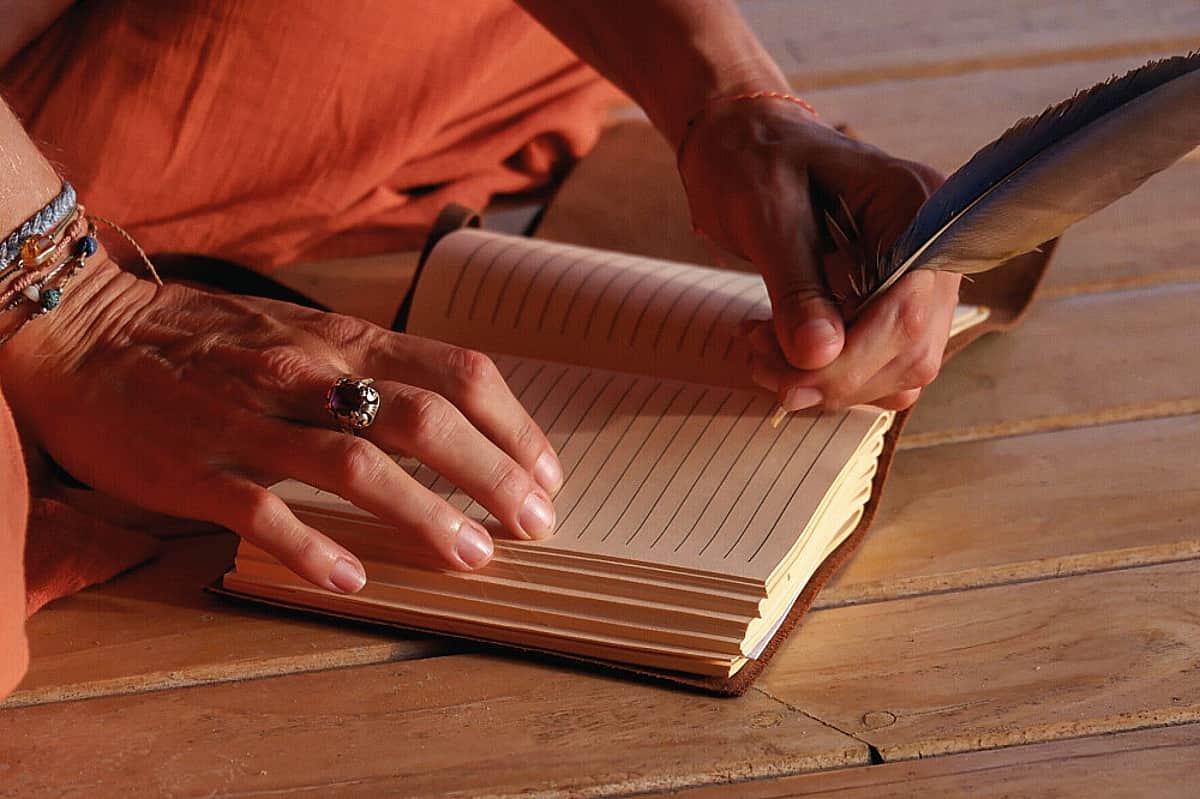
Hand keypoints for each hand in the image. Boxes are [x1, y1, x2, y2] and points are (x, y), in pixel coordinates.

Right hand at [0, 257, 562, 591]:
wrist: (85, 332)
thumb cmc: (211, 338)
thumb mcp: (305, 330)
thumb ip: (373, 365)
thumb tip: (454, 412)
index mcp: (344, 340)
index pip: (456, 374)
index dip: (514, 426)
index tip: (546, 474)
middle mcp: (309, 375)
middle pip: (424, 421)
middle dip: (492, 475)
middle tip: (535, 525)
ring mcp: (251, 420)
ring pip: (355, 466)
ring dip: (423, 515)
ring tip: (471, 556)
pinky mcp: (194, 468)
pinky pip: (262, 512)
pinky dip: (312, 546)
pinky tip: (352, 578)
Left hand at [677, 96, 960, 409]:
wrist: (743, 142)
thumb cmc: (753, 159)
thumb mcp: (765, 214)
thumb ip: (794, 286)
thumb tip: (818, 355)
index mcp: (914, 204)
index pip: (909, 307)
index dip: (853, 359)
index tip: (789, 378)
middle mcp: (932, 245)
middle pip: (911, 347)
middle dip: (834, 376)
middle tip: (760, 362)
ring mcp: (918, 279)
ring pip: (898, 368)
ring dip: (830, 381)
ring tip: (761, 350)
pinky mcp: (892, 303)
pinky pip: (880, 364)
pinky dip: (832, 375)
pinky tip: (782, 351)